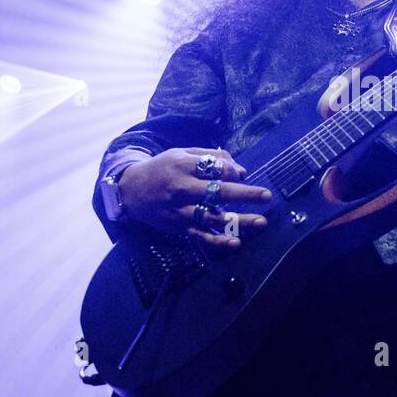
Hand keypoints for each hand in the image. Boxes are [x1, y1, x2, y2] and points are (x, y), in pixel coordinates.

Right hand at [118, 147, 271, 250]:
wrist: (130, 191)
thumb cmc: (162, 168)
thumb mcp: (181, 154)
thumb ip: (210, 158)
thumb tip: (240, 170)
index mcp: (183, 166)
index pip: (214, 168)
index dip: (232, 171)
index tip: (241, 174)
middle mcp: (182, 189)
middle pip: (217, 192)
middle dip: (244, 194)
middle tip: (266, 195)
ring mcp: (180, 211)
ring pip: (212, 217)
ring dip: (238, 221)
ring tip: (261, 222)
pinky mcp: (179, 227)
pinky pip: (201, 236)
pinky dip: (218, 241)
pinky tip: (236, 242)